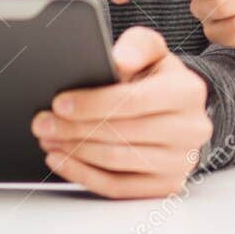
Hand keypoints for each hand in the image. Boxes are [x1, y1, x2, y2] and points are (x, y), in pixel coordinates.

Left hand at [33, 27, 210, 198]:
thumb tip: (120, 59)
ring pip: (117, 162)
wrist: (177, 112)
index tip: (59, 103)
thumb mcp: (152, 52)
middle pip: (122, 134)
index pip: (134, 101)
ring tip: (48, 138)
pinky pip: (118, 187)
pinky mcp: (167, 186)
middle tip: (42, 123)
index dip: (92, 104)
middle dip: (74, 128)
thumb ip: (138, 46)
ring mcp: (181, 162)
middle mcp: (191, 129)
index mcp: (188, 91)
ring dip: (74, 151)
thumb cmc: (157, 80)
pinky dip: (83, 175)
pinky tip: (61, 160)